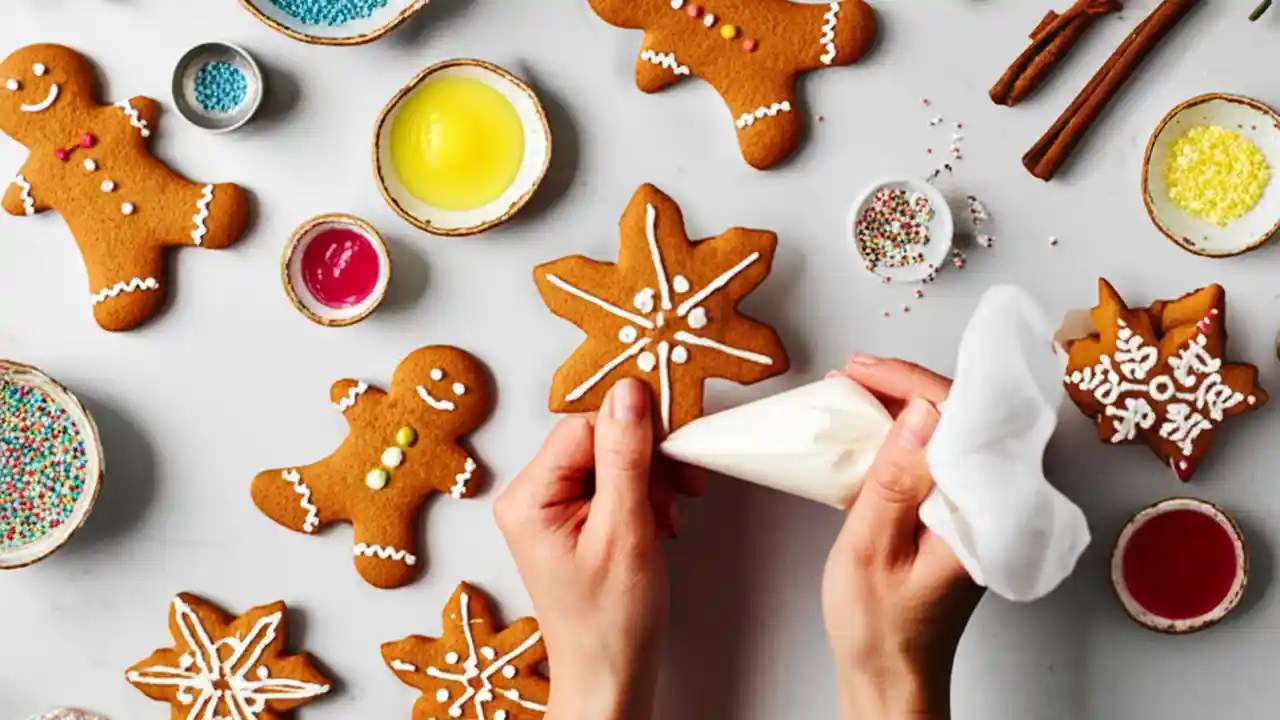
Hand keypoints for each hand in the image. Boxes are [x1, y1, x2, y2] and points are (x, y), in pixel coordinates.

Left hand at [495, 379, 703, 719]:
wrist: (611, 674)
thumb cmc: (610, 621)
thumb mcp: (625, 529)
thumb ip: (626, 456)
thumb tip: (629, 394)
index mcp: (528, 497)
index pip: (582, 426)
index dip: (632, 432)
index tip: (672, 447)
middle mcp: (530, 498)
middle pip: (595, 440)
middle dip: (644, 461)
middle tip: (680, 486)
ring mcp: (550, 510)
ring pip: (608, 460)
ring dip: (649, 480)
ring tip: (668, 516)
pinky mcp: (571, 521)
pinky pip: (609, 485)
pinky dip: (642, 497)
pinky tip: (659, 521)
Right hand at [823, 356, 983, 719]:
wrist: (892, 676)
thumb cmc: (881, 629)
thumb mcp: (871, 549)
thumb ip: (895, 480)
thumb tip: (917, 415)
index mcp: (980, 513)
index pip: (961, 419)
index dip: (910, 383)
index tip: (863, 370)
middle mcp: (990, 506)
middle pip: (961, 419)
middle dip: (905, 385)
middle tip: (852, 373)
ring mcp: (976, 509)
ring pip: (949, 435)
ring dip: (903, 407)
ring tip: (855, 390)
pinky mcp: (958, 514)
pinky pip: (938, 458)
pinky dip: (904, 436)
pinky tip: (872, 429)